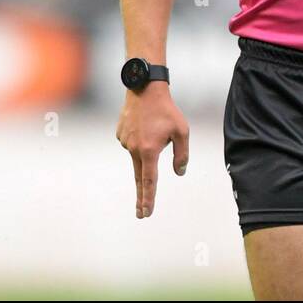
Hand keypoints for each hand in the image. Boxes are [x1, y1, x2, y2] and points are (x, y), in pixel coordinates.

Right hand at [114, 82, 189, 217]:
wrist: (144, 89)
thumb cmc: (167, 110)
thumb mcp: (182, 131)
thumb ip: (182, 154)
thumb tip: (179, 172)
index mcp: (149, 151)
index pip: (149, 181)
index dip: (149, 199)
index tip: (146, 213)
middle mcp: (134, 149)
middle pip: (140, 178)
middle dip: (141, 197)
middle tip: (141, 214)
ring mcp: (125, 142)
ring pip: (139, 154)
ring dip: (147, 149)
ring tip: (154, 127)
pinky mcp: (120, 134)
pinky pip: (132, 143)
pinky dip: (140, 139)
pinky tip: (144, 125)